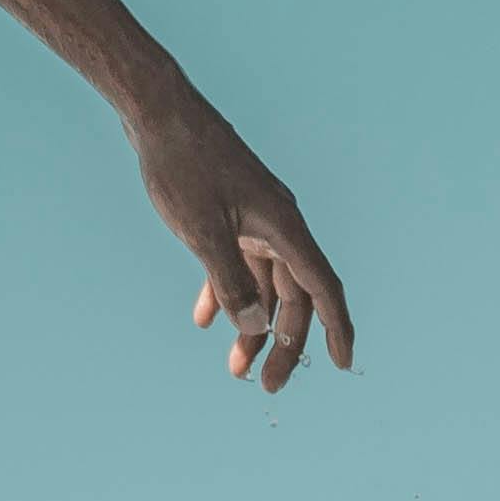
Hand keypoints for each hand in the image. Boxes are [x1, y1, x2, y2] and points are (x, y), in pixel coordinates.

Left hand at [130, 86, 353, 393]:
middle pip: (294, 297)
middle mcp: (278, 227)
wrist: (158, 114)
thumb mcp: (202, 231)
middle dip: (283, 344)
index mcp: (284, 229)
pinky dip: (226, 292)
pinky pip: (237, 265)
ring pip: (265, 285)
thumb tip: (252, 327)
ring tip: (234, 368)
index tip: (342, 365)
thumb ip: (228, 281)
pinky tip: (205, 320)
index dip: (336, 329)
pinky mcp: (230, 216)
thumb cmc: (182, 167)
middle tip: (263, 386)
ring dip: (252, 325)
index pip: (323, 289)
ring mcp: (254, 222)